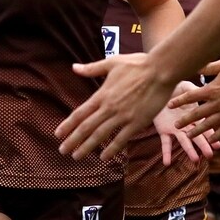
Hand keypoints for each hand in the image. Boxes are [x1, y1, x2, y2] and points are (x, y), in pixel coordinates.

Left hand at [56, 53, 177, 160]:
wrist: (161, 70)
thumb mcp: (111, 62)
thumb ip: (92, 69)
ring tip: (77, 156)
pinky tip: (104, 157)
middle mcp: (109, 107)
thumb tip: (74, 67)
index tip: (58, 134)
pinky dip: (112, 149)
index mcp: (102, 95)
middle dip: (73, 140)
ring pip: (100, 135)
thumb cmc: (138, 64)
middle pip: (86, 127)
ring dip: (87, 147)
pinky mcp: (137, 122)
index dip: (68, 125)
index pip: (80, 113)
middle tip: (62, 151)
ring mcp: (123, 116)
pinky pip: (122, 139)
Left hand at [154, 82, 216, 165]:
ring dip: (189, 151)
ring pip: (184, 142)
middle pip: (196, 137)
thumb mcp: (186, 87)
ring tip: (195, 159)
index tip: (218, 144)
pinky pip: (165, 144)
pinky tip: (167, 163)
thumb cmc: (173, 88)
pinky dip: (166, 153)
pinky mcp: (164, 131)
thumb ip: (194, 91)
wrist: (156, 90)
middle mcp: (186, 125)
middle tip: (210, 155)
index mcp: (193, 116)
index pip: (204, 126)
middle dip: (203, 146)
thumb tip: (204, 90)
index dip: (211, 134)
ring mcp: (175, 130)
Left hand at [170, 57, 219, 138]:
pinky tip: (211, 141)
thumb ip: (208, 68)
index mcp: (212, 89)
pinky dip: (217, 137)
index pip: (190, 96)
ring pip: (209, 124)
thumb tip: (195, 68)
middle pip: (197, 114)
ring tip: (188, 137)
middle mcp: (218, 103)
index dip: (179, 101)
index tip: (169, 105)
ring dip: (198, 131)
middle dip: (185, 120)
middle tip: (175, 126)